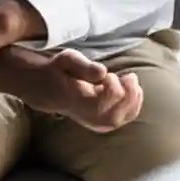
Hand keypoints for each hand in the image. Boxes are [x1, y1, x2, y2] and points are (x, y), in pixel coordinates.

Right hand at [5, 49, 143, 132]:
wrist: (46, 87)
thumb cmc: (58, 70)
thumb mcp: (66, 59)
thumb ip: (84, 66)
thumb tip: (103, 72)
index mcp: (75, 100)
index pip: (100, 105)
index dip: (112, 90)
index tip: (111, 75)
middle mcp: (85, 115)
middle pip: (113, 118)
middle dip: (128, 97)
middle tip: (129, 76)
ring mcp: (92, 120)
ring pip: (118, 120)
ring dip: (132, 101)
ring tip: (132, 81)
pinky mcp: (99, 120)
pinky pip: (120, 119)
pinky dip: (132, 106)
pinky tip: (133, 90)